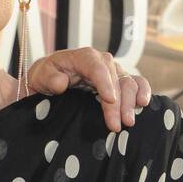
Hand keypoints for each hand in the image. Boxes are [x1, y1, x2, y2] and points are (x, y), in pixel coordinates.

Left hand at [28, 49, 151, 131]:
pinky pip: (136, 83)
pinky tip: (143, 104)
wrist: (48, 82)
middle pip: (116, 78)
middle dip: (118, 102)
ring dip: (130, 102)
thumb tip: (61, 83)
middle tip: (117, 124)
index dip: (105, 82)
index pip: (97, 66)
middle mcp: (101, 61)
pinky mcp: (118, 81)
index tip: (109, 100)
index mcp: (82, 57)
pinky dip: (142, 92)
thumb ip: (49, 78)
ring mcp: (112, 71)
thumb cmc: (45, 78)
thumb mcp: (40, 76)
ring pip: (128, 82)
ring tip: (129, 122)